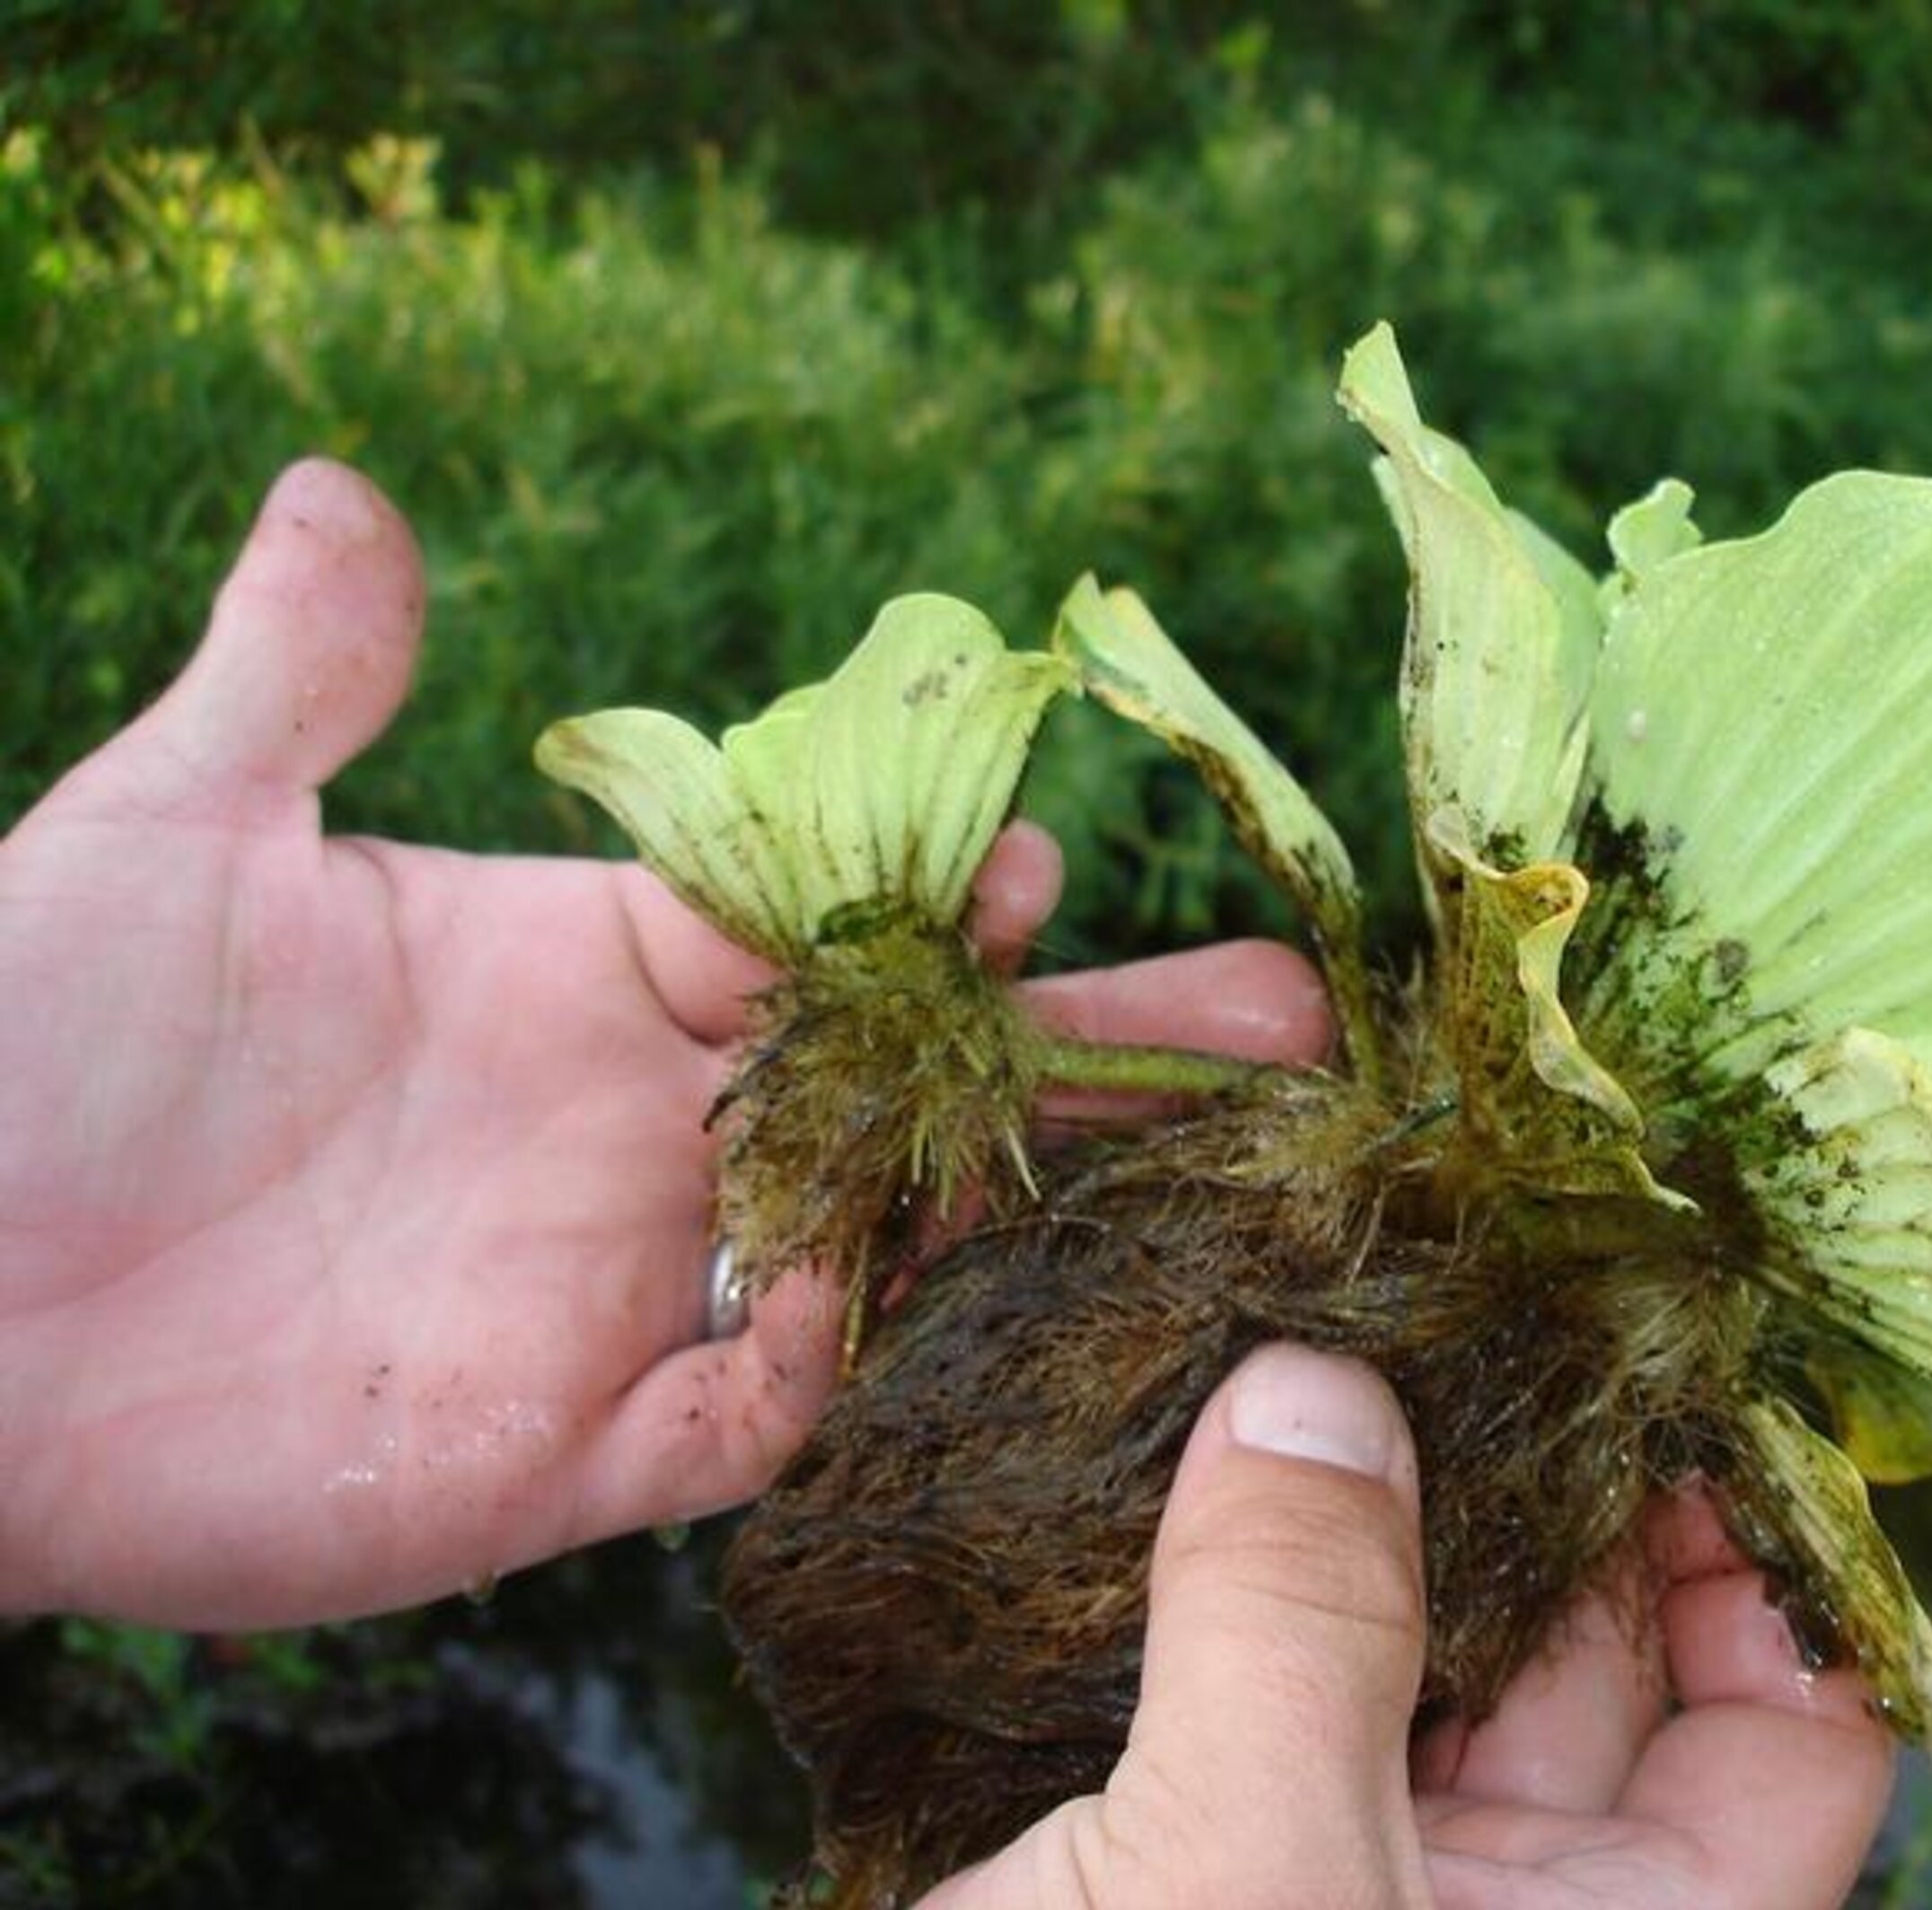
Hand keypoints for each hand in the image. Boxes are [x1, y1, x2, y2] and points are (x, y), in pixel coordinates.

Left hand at [0, 460, 1328, 1630]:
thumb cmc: (20, 1050)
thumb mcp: (168, 830)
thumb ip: (297, 679)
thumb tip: (350, 496)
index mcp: (582, 967)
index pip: (822, 918)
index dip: (942, 892)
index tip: (1040, 864)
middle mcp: (639, 1125)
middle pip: (913, 1078)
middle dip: (1095, 1043)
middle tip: (1286, 1010)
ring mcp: (625, 1284)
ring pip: (890, 1237)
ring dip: (1041, 1202)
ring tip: (1230, 1171)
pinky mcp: (578, 1443)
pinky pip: (767, 1411)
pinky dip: (844, 1364)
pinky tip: (918, 1304)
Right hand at [927, 1345, 1894, 1909]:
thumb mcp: (1244, 1882)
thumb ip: (1300, 1628)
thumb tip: (1317, 1389)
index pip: (1791, 1729)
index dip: (1764, 1545)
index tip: (1677, 1370)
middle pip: (1596, 1669)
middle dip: (1543, 1482)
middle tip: (1470, 1299)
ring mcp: (1347, 1897)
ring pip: (1412, 1668)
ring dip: (1373, 1512)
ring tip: (1327, 1332)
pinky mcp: (1195, 1880)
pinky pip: (1257, 1694)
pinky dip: (1237, 1576)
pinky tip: (1197, 1446)